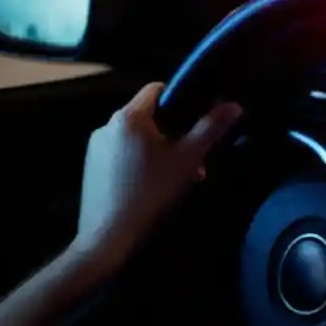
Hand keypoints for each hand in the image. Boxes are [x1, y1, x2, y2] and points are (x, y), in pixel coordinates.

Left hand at [71, 83, 241, 270]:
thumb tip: (234, 104)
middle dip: (174, 132)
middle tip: (194, 157)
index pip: (158, 88)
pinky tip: (151, 184)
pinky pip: (122, 152)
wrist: (108, 237)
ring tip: (176, 175)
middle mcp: (107, 125)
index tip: (198, 120)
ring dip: (159, 148)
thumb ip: (211, 128)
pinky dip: (140, 160)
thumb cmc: (150, 192)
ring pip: (136, 136)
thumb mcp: (187, 159)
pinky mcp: (91, 167)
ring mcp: (95, 147)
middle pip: (149, 115)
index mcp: (129, 116)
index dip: (182, 98)